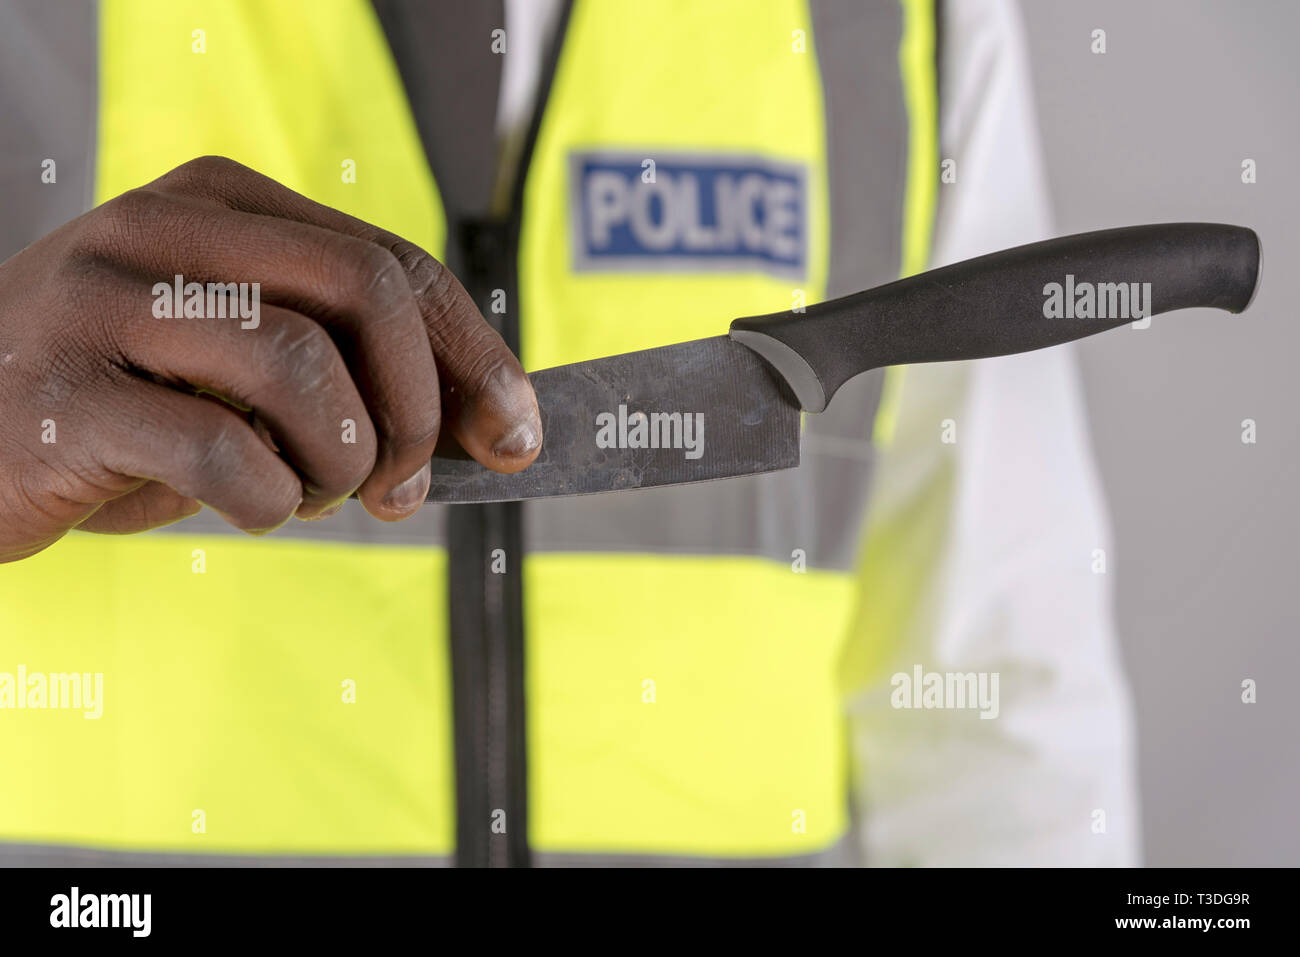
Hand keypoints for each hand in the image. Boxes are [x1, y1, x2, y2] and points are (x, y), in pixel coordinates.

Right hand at [0, 156, 540, 561]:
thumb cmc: (129, 406)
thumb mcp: (245, 365)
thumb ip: (351, 368)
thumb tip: (493, 425)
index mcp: (224, 204)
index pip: (395, 263)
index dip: (475, 354)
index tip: (516, 434)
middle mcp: (164, 228)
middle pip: (365, 292)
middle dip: (420, 408)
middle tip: (407, 487)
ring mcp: (103, 303)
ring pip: (299, 365)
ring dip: (341, 460)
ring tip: (312, 493)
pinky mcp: (62, 396)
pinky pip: (220, 452)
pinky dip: (265, 501)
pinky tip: (249, 506)